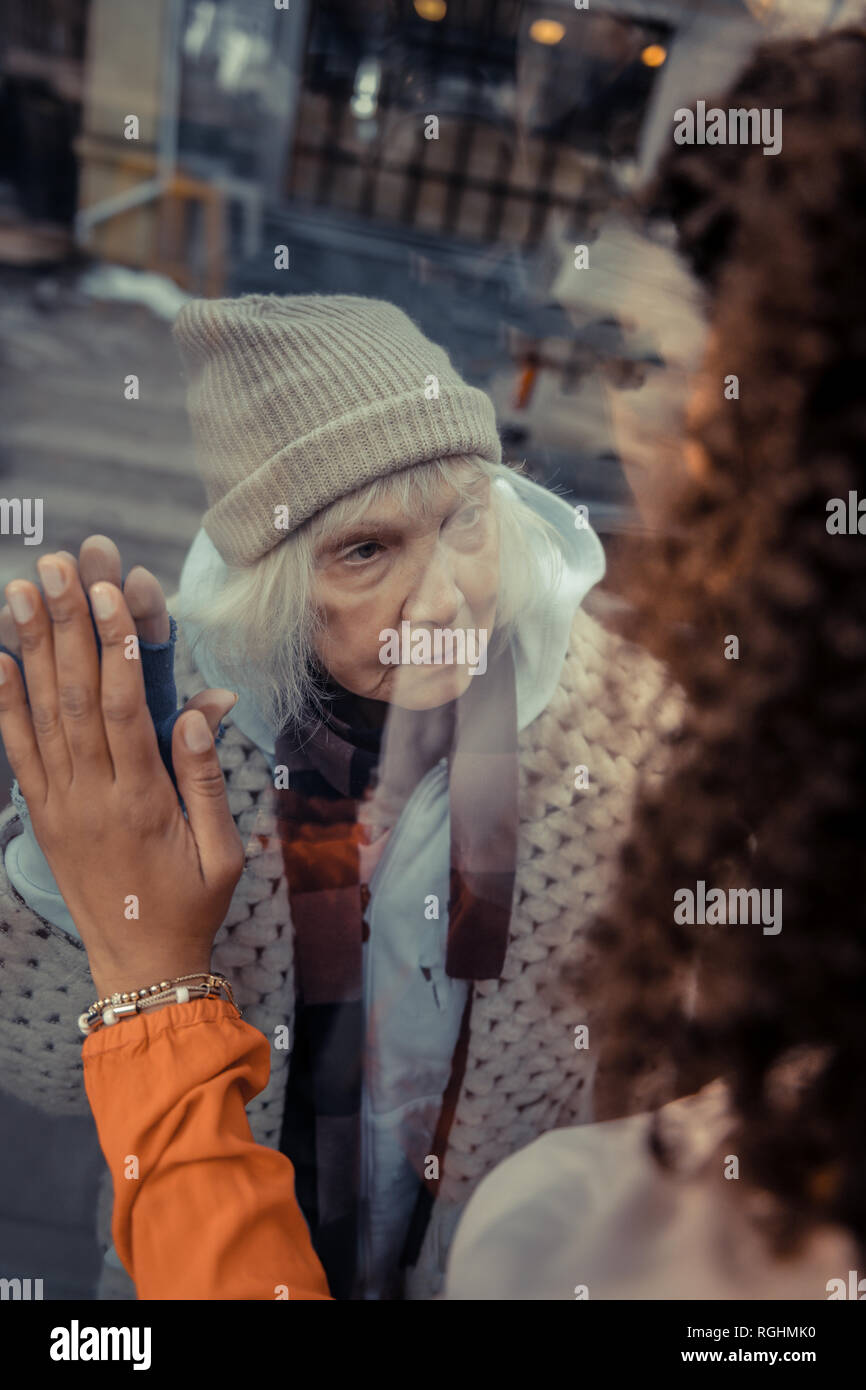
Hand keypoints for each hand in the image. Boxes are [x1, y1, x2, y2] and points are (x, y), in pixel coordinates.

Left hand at [0, 552, 245, 998]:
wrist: (139, 965)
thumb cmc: (192, 905)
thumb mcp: (222, 851)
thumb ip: (207, 781)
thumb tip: (202, 714)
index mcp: (144, 803)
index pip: (126, 710)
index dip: (116, 648)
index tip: (110, 593)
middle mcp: (93, 797)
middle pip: (76, 697)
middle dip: (68, 626)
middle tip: (58, 567)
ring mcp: (60, 806)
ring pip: (43, 715)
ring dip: (32, 648)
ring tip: (23, 590)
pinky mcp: (42, 816)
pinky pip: (18, 753)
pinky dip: (3, 705)